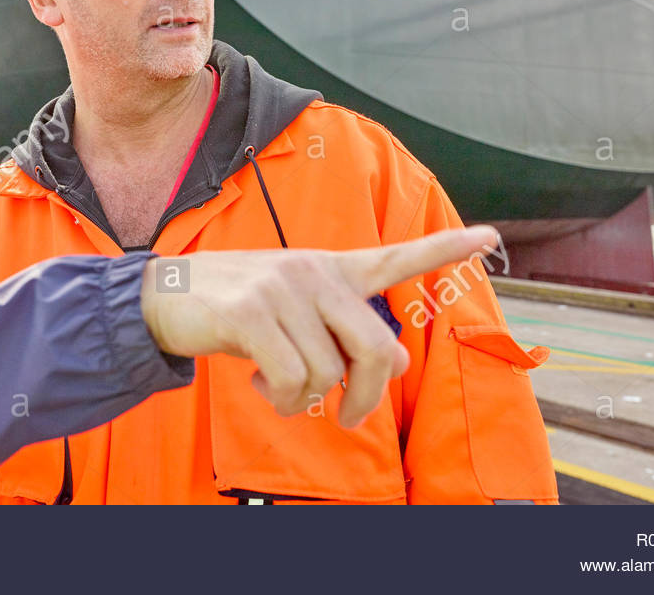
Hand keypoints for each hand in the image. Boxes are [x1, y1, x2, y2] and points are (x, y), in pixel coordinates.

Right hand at [138, 226, 498, 424]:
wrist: (163, 297)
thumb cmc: (233, 310)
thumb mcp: (292, 312)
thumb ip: (340, 331)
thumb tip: (392, 368)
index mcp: (326, 269)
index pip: (394, 257)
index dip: (443, 250)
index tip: (489, 237)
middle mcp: (311, 271)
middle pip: (375, 348)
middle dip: (365, 396)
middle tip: (342, 416)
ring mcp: (281, 289)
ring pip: (327, 372)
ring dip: (302, 399)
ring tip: (274, 387)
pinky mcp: (251, 313)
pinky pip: (290, 380)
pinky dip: (278, 399)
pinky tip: (255, 384)